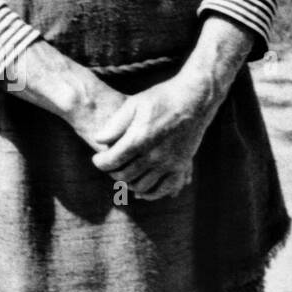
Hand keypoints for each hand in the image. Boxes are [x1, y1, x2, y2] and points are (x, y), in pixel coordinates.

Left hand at [90, 70, 214, 199]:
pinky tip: (141, 190)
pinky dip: (151, 193)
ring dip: (128, 183)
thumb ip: (115, 124)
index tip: (97, 159)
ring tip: (124, 173)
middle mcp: (154, 155)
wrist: (194, 98)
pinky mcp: (181, 165)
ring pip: (142, 185)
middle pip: (124, 175)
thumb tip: (98, 140)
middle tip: (110, 166)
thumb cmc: (161, 98)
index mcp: (139, 139)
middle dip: (112, 172)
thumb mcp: (133, 104)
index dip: (100, 163)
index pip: (112, 161)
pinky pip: (164, 188)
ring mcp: (169, 162)